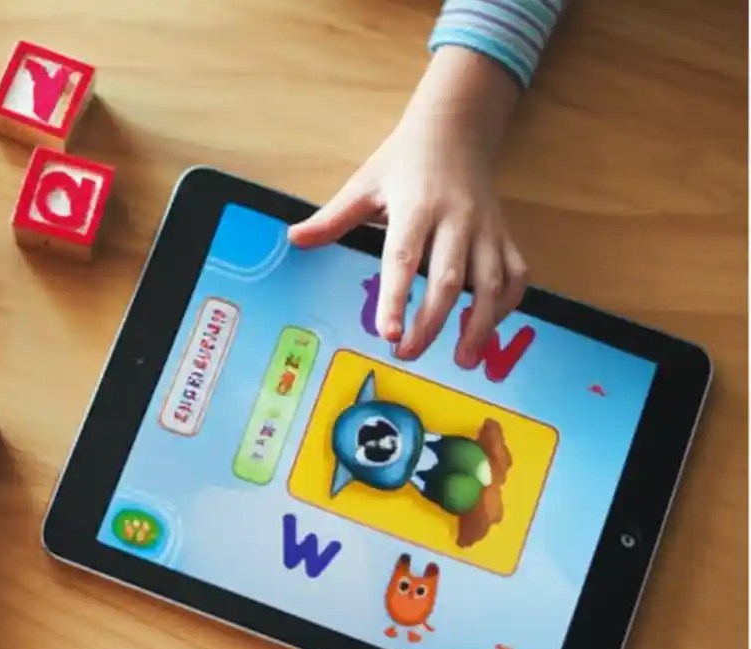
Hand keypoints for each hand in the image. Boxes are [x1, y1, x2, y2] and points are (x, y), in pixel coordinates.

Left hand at [288, 47, 527, 366]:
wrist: (456, 126)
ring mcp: (486, 229)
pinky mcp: (505, 234)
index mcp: (415, 208)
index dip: (396, 298)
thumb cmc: (403, 160)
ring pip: (492, 283)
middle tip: (408, 353)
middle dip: (432, 323)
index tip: (386, 333)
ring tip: (462, 360)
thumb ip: (332, 218)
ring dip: (480, 325)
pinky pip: (516, 275)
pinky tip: (487, 329)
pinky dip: (507, 306)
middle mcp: (456, 220)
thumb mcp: (364, 184)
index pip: (404, 258)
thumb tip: (293, 238)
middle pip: (449, 280)